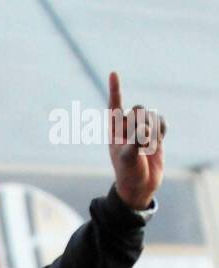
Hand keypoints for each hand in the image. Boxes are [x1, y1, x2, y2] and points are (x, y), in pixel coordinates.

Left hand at [108, 71, 165, 209]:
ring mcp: (142, 128)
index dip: (115, 90)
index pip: (115, 106)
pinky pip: (162, 121)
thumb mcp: (128, 159)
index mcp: (115, 130)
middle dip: (142, 124)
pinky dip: (162, 131)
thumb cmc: (129, 174)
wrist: (141, 187)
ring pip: (152, 115)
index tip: (114, 73)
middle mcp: (128, 126)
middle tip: (141, 143)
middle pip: (139, 109)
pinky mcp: (155, 133)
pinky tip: (157, 143)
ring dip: (152, 132)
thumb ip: (135, 142)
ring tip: (147, 148)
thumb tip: (144, 128)